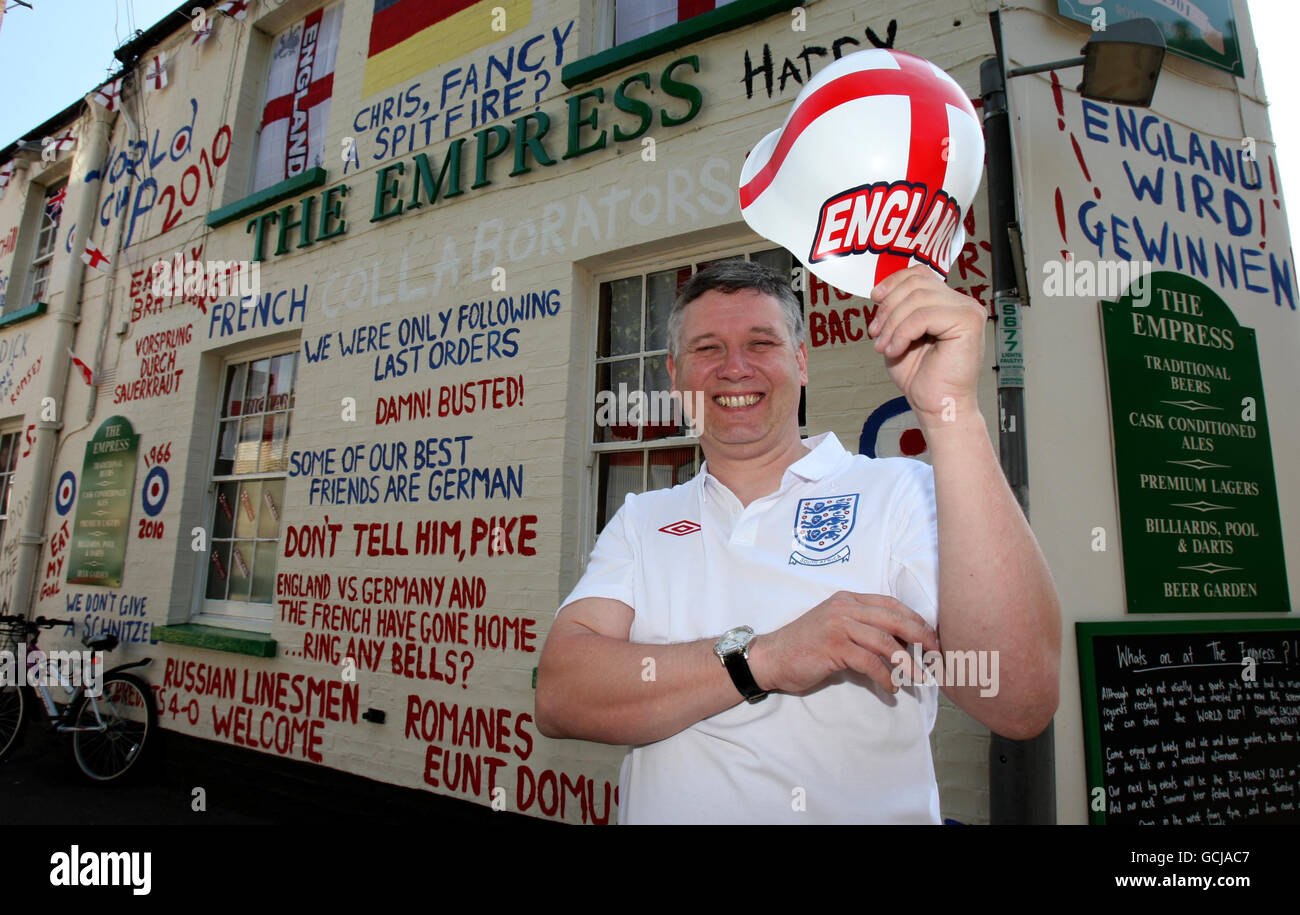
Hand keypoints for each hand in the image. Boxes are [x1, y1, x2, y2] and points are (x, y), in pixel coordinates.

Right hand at [749, 592, 939, 695]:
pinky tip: (891, 688)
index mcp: (849, 600)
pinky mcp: (833, 647)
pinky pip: (869, 662)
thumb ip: (863, 629)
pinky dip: (885, 677)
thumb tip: (900, 645)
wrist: (772, 657)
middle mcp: (845, 608)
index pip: (892, 604)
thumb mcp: (836, 628)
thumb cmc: (806, 646)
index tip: (932, 638)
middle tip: (936, 656)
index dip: (916, 620)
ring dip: (907, 663)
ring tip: (919, 679)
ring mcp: (839, 626)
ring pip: (885, 642)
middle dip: (921, 637)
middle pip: (895, 619)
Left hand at [866, 265, 987, 429]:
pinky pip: (924, 316)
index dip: (894, 281)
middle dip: (888, 307)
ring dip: (892, 324)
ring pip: (917, 299)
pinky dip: (902, 333)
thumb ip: (898, 310)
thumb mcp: (900, 335)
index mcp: (948, 303)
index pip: (920, 274)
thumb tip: (881, 290)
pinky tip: (895, 351)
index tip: (874, 298)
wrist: (936, 405)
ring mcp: (968, 310)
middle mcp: (962, 303)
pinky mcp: (968, 322)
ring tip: (884, 346)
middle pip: (916, 284)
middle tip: (875, 333)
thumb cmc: (921, 377)